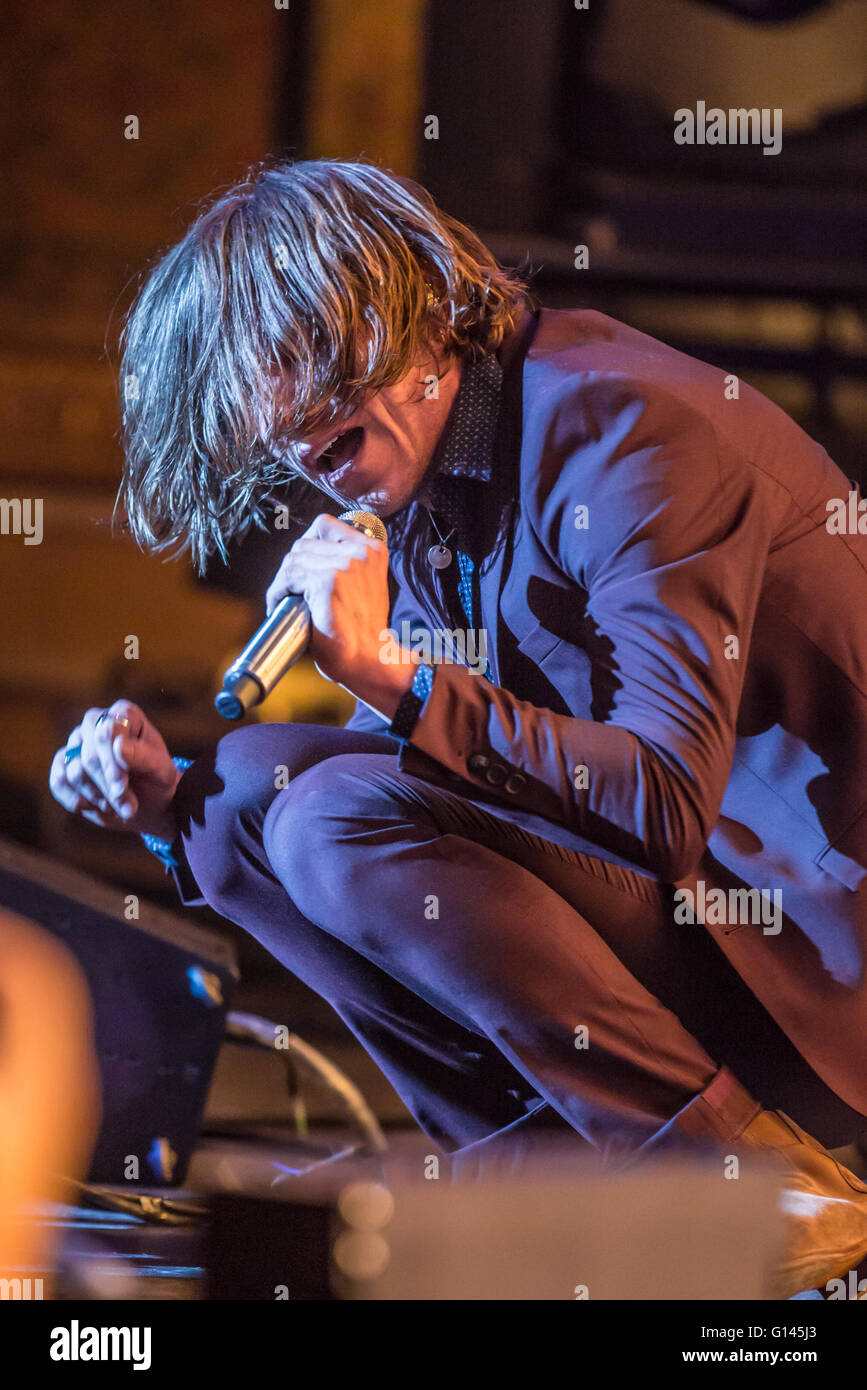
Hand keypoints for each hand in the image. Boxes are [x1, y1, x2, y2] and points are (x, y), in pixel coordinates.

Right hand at [49, 701, 181, 840]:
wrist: (148, 804)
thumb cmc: (157, 780)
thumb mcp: (162, 771)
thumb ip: (144, 757)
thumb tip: (117, 745)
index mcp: (123, 715)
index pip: (107, 731)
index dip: (113, 762)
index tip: (122, 785)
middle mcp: (95, 724)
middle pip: (90, 755)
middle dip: (109, 785)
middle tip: (128, 805)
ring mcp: (77, 744)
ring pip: (75, 772)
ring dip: (99, 797)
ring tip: (120, 806)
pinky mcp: (64, 765)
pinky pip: (58, 781)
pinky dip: (77, 800)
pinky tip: (97, 806)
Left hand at [265, 514, 414, 716]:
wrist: (370, 659)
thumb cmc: (362, 630)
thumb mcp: (363, 585)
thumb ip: (345, 563)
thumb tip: (306, 553)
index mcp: (372, 549)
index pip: (324, 525)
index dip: (307, 543)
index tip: (302, 566)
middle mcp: (361, 552)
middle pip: (304, 544)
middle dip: (291, 567)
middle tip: (290, 592)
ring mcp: (344, 565)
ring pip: (293, 560)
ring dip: (282, 582)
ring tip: (283, 601)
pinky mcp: (326, 582)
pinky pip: (288, 578)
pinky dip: (277, 592)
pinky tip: (279, 605)